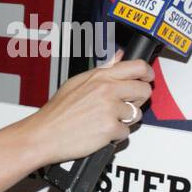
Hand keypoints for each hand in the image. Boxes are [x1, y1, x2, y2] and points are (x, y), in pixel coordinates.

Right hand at [28, 50, 154, 163]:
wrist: (44, 134)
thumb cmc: (57, 112)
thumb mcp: (78, 82)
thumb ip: (103, 69)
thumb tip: (119, 56)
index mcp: (100, 76)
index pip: (137, 67)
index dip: (147, 73)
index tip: (148, 78)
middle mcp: (107, 89)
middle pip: (144, 90)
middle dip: (139, 100)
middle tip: (127, 105)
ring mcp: (110, 108)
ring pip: (137, 114)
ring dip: (126, 120)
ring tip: (106, 120)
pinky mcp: (110, 128)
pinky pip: (126, 132)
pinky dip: (115, 135)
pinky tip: (100, 132)